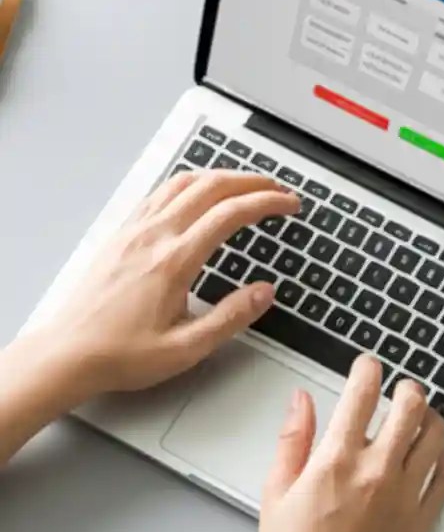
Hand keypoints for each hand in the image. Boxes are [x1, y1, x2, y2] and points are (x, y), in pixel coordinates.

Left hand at [0, 171, 298, 465]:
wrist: (66, 354)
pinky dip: (189, 184)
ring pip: (182, 183)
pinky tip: (197, 193)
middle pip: (209, 187)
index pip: (230, 214)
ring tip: (245, 184)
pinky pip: (159, 193)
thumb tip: (265, 292)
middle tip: (277, 188)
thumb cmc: (120, 354)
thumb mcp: (187, 347)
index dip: (267, 202)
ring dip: (220, 177)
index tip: (289, 203)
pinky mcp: (120, 234)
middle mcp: (153, 237)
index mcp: (174, 261)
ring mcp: (133, 231)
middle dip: (251, 181)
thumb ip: (231, 317)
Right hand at [258, 356, 443, 531]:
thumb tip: (300, 402)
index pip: (361, 395)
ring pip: (435, 437)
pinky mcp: (422, 522)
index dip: (368, 370)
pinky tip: (437, 452)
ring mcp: (404, 497)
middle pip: (410, 408)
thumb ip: (292, 440)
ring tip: (424, 414)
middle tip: (403, 388)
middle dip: (408, 389)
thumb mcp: (276, 493)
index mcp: (336, 462)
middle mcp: (376, 473)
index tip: (369, 365)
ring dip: (431, 417)